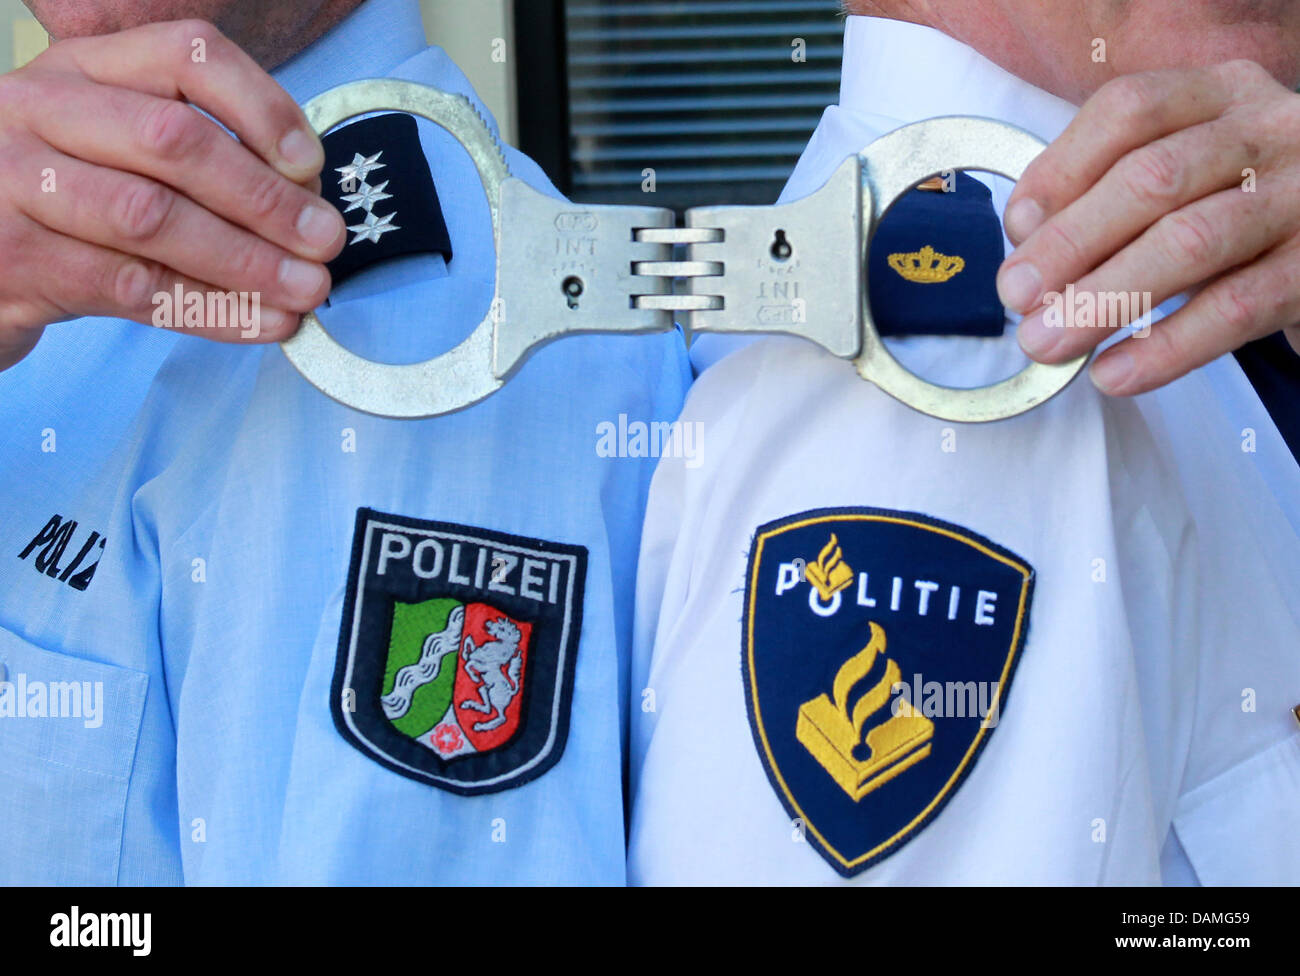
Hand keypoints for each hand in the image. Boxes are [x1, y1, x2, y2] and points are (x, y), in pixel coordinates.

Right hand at [0, 19, 345, 370]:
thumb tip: (306, 199)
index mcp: (84, 69)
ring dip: (246, 260)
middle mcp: (42, 110)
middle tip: (324, 240)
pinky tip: (264, 321)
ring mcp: (18, 182)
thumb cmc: (65, 203)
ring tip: (305, 288)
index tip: (311, 165)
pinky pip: (134, 287)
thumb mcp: (116, 151)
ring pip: (152, 217)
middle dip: (264, 197)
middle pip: (173, 141)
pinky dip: (213, 309)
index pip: (185, 55)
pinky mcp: (19, 260)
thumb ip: (199, 157)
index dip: (261, 108)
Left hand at [996, 60, 1299, 394]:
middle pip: (1152, 179)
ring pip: (1190, 242)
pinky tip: (1115, 373)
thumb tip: (1026, 235)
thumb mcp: (1181, 177)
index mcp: (1219, 94)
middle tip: (1017, 297)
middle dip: (1070, 243)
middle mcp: (1267, 131)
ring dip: (1104, 299)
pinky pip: (1236, 308)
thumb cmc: (1239, 208)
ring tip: (1048, 341)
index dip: (1061, 172)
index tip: (1017, 230)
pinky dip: (1166, 347)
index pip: (1127, 112)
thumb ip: (1105, 190)